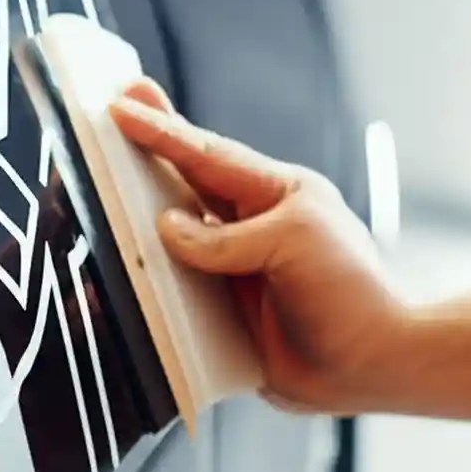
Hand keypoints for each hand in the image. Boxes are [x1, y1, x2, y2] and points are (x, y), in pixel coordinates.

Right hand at [109, 79, 407, 413]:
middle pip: (183, 182)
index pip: (206, 154)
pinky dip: (141, 284)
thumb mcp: (295, 243)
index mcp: (273, 194)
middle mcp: (247, 228)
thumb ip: (227, 238)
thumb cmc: (352, 293)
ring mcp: (231, 271)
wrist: (372, 367)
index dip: (161, 130)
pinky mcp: (220, 315)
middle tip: (111, 110)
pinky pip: (170, 295)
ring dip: (134, 214)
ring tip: (99, 185)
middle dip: (146, 148)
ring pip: (169, 236)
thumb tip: (168, 230)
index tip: (122, 104)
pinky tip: (115, 273)